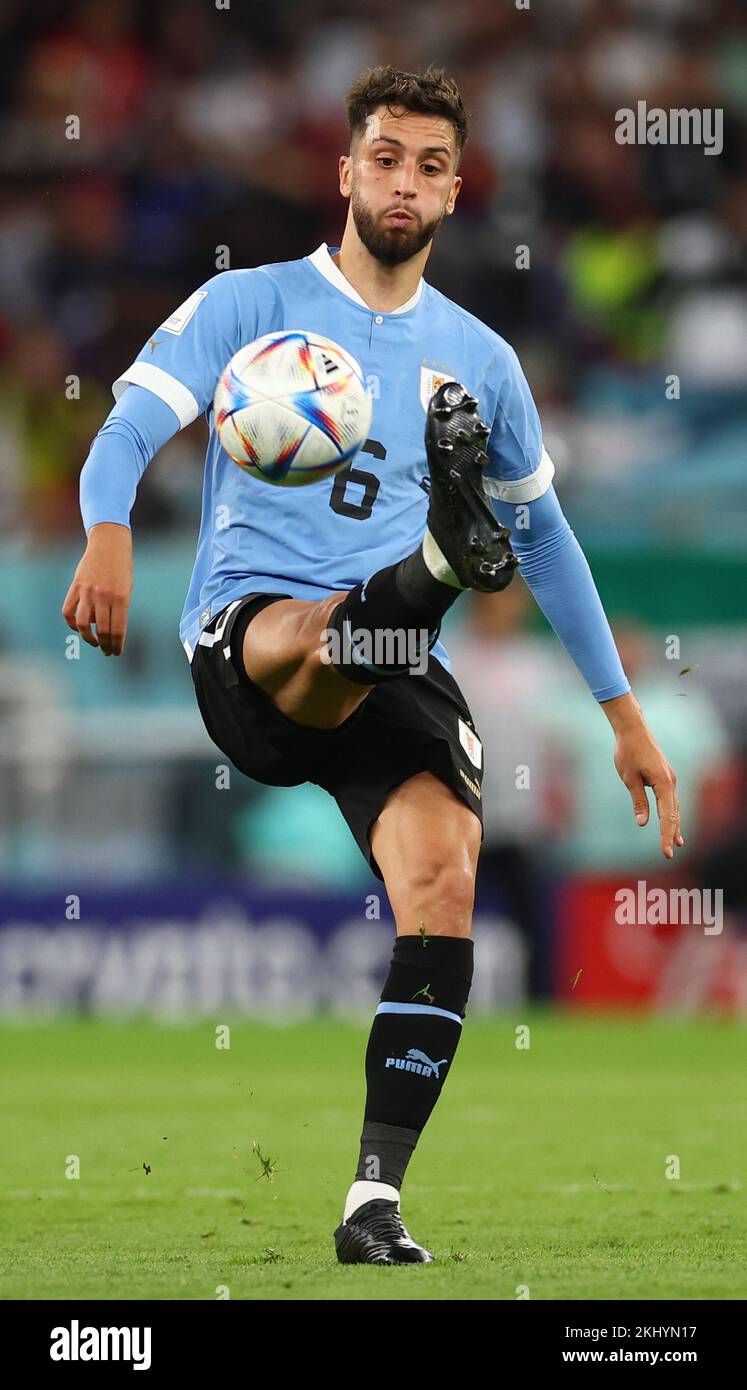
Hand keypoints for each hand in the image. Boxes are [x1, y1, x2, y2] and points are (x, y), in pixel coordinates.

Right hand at [61, 522, 132, 655]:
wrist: (109, 544)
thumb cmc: (121, 568)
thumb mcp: (127, 589)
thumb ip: (119, 609)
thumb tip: (108, 630)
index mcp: (121, 597)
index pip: (118, 629)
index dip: (116, 645)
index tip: (116, 653)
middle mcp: (104, 595)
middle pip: (102, 630)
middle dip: (105, 645)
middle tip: (107, 651)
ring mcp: (88, 591)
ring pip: (82, 624)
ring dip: (87, 637)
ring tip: (94, 641)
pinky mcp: (76, 586)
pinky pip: (68, 611)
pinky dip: (72, 623)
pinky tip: (79, 627)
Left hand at [604, 694, 683, 859]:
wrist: (633, 730)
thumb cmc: (628, 752)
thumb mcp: (629, 778)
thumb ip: (638, 801)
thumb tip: (643, 823)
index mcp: (663, 784)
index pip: (667, 816)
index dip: (665, 836)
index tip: (666, 852)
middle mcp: (671, 782)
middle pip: (674, 814)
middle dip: (671, 835)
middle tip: (669, 854)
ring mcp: (669, 779)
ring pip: (674, 808)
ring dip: (674, 825)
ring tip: (677, 843)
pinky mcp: (665, 777)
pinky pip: (670, 800)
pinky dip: (671, 813)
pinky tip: (671, 821)